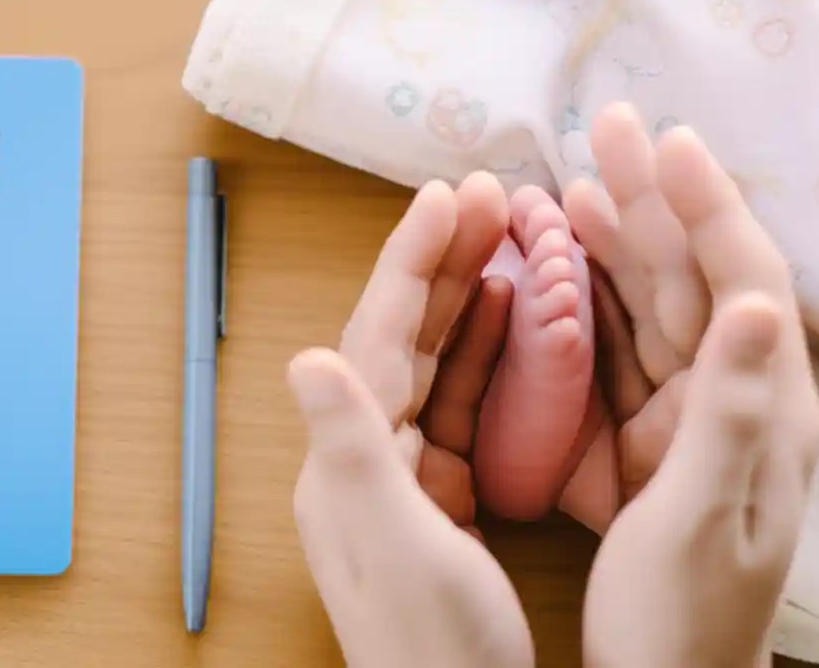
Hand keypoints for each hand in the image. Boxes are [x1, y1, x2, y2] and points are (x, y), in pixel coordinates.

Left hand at [288, 175, 533, 667]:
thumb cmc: (433, 646)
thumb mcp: (397, 545)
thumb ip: (351, 451)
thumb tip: (305, 358)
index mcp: (345, 461)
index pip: (376, 338)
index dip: (409, 262)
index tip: (442, 196)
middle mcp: (364, 457)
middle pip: (404, 337)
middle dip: (440, 262)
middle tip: (483, 195)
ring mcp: (403, 475)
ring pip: (435, 363)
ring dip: (466, 298)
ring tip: (503, 236)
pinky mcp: (439, 496)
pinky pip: (463, 404)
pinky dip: (489, 357)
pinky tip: (513, 321)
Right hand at [569, 106, 818, 664]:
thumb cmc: (684, 615)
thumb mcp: (704, 518)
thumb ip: (731, 412)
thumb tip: (755, 302)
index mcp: (761, 412)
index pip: (743, 282)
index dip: (708, 207)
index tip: (667, 143)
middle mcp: (729, 400)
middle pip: (695, 279)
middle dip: (653, 202)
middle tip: (609, 131)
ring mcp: (683, 417)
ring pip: (651, 307)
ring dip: (616, 242)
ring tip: (575, 184)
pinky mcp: (641, 438)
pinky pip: (614, 351)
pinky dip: (586, 302)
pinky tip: (560, 269)